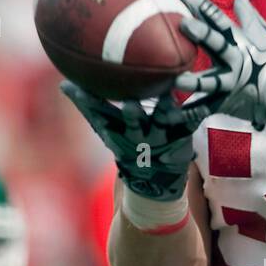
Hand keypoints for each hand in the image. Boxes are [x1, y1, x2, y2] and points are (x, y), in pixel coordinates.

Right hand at [61, 81, 211, 201]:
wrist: (154, 182)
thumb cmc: (126, 146)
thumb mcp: (105, 130)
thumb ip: (87, 107)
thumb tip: (62, 83)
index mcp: (117, 132)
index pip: (99, 115)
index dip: (89, 103)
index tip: (76, 87)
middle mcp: (138, 136)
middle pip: (133, 123)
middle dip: (131, 115)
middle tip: (128, 103)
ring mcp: (161, 138)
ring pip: (163, 123)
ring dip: (165, 111)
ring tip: (169, 98)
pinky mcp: (182, 137)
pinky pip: (190, 122)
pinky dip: (195, 113)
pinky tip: (202, 102)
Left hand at [175, 0, 265, 135]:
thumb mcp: (265, 35)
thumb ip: (248, 16)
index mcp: (240, 41)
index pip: (219, 20)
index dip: (201, 6)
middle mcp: (234, 60)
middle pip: (216, 44)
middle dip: (201, 33)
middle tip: (182, 22)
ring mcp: (230, 83)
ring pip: (210, 81)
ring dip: (194, 81)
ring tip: (177, 80)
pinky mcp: (227, 103)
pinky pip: (206, 109)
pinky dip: (190, 114)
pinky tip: (173, 116)